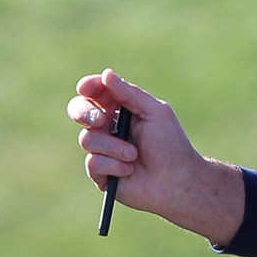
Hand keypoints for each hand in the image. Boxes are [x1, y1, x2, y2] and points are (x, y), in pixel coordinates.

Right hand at [66, 69, 243, 245]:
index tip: (86, 87)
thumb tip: (106, 74)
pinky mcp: (100, 173)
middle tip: (100, 120)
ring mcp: (102, 150)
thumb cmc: (171, 145)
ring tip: (134, 155)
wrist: (177, 182)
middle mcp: (107, 127)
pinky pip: (93, 163)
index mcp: (120, 108)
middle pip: (79, 111)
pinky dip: (113, 165)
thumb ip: (129, 93)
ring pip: (87, 139)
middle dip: (85, 112)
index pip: (96, 92)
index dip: (88, 87)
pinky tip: (129, 170)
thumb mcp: (155, 112)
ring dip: (113, 147)